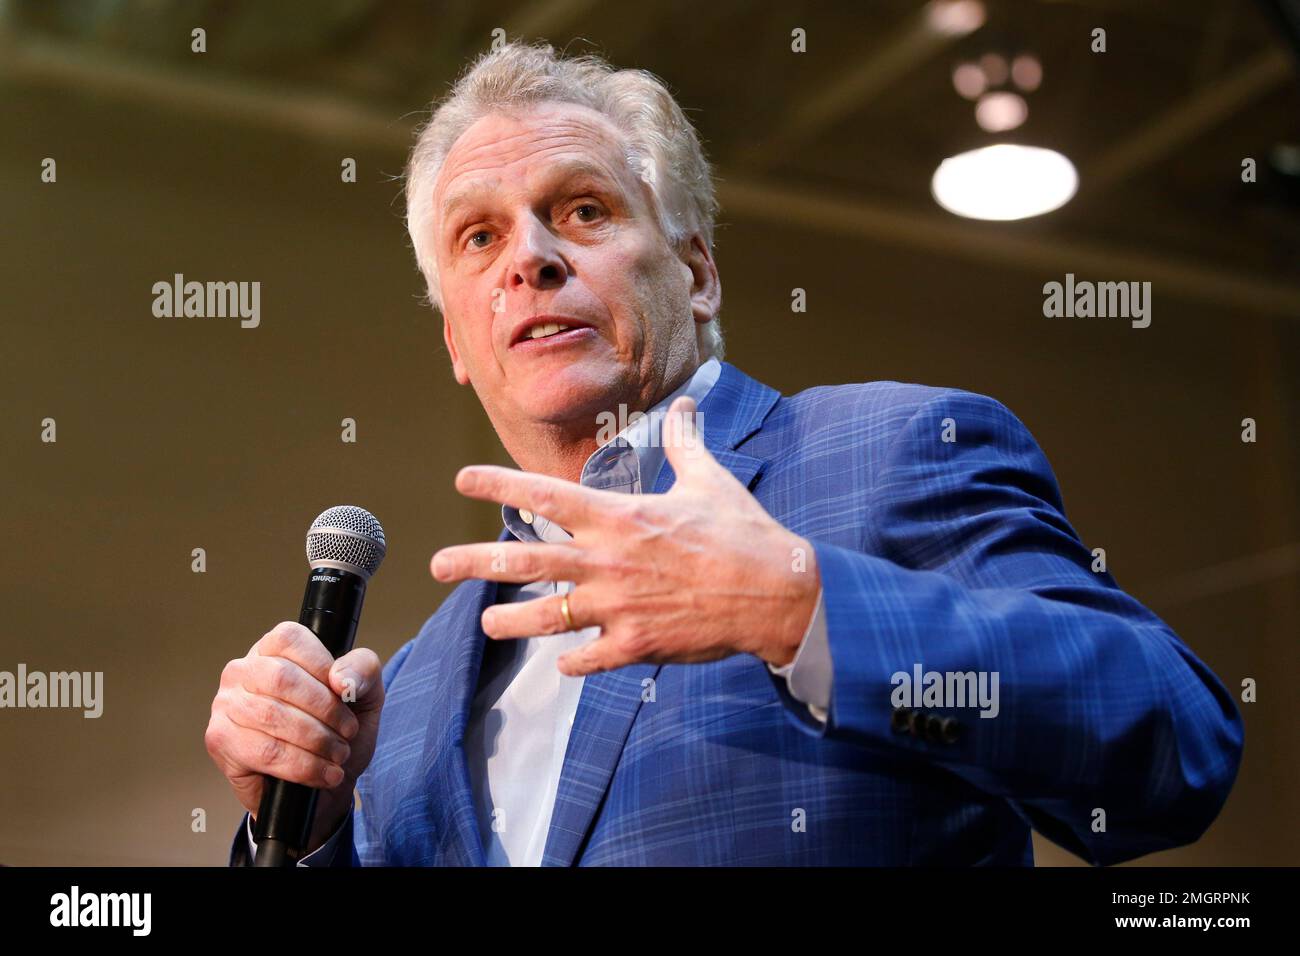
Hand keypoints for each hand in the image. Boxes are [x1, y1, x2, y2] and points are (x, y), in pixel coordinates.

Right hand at [204, 622, 384, 852]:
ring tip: (338, 754)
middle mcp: (242, 670)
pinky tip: (323, 772)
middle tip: (347, 732)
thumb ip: (363, 670)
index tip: (346, 696)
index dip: (323, 666)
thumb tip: (340, 679)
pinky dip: (303, 766)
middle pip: (282, 678)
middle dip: (326, 710)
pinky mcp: (220, 740)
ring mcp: (225, 704)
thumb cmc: (336, 728)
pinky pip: (265, 752)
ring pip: (273, 716)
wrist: (322, 785)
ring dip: (317, 740)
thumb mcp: (364, 692)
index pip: (291, 639)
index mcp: (273, 647)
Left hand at [431, 396, 820, 675]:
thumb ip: (684, 442)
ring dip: (510, 620)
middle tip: (435, 564)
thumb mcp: (709, 479)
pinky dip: (572, 661)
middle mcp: (606, 562)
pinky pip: (588, 658)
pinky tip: (562, 664)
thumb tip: (684, 403)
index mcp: (619, 517)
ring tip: (488, 622)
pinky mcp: (635, 645)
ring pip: (544, 617)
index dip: (497, 484)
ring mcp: (616, 607)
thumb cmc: (742, 533)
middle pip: (524, 560)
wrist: (775, 593)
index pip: (543, 494)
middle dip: (472, 561)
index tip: (462, 478)